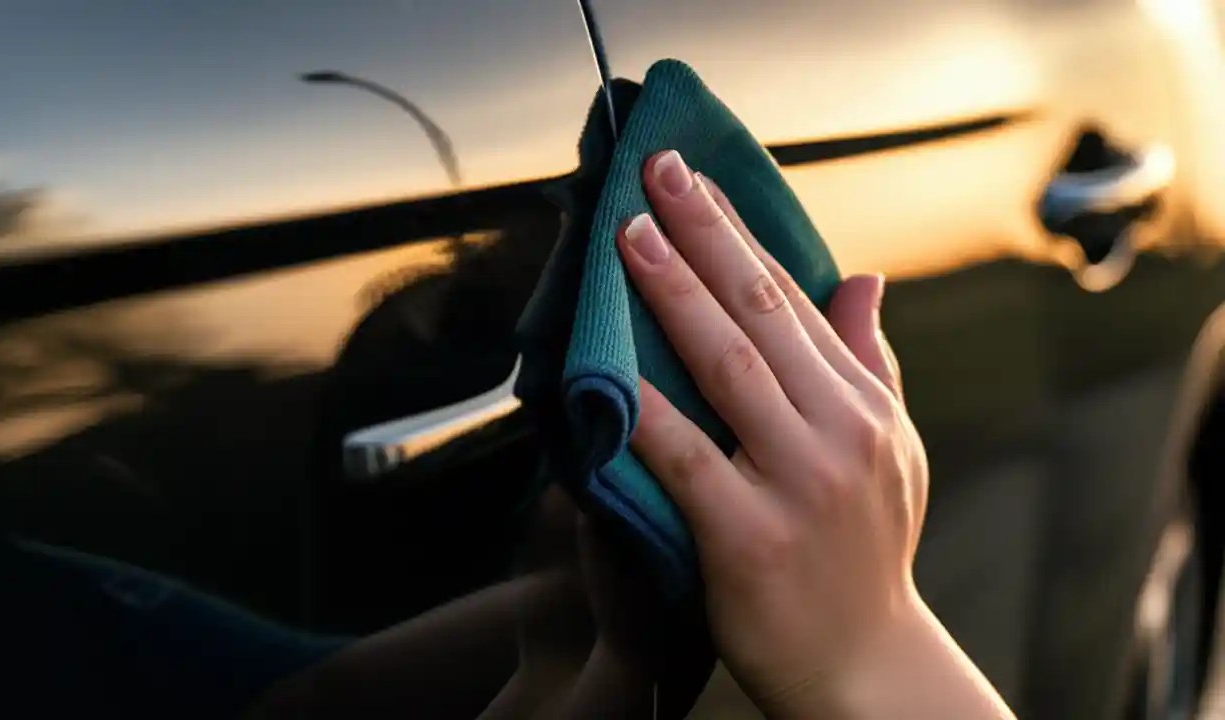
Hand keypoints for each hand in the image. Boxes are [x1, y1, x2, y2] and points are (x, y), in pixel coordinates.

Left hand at [616, 150, 1012, 718]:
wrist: (861, 665)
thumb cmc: (863, 551)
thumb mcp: (889, 448)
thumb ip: (869, 362)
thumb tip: (864, 278)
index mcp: (863, 403)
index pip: (794, 299)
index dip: (739, 234)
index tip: (698, 183)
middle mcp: (840, 431)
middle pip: (762, 312)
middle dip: (706, 235)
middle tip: (658, 175)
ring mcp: (798, 483)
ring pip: (728, 366)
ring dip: (675, 293)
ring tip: (633, 237)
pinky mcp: (748, 537)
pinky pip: (687, 457)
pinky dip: (646, 407)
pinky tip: (607, 366)